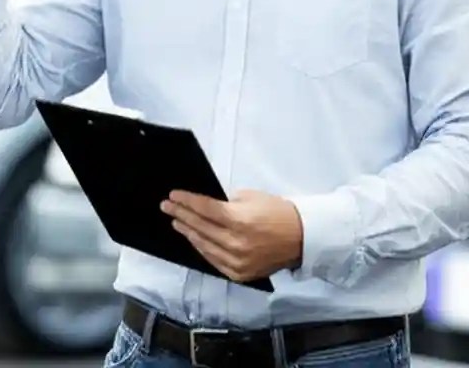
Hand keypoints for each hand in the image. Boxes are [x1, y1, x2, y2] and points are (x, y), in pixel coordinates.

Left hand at [160, 189, 303, 283]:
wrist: (302, 237)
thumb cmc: (277, 212)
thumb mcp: (251, 197)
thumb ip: (226, 203)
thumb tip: (205, 206)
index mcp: (239, 221)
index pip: (204, 209)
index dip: (186, 201)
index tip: (172, 195)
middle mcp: (235, 244)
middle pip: (200, 227)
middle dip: (181, 214)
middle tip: (167, 206)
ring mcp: (236, 262)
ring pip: (204, 245)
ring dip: (188, 232)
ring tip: (177, 222)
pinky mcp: (239, 274)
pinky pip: (213, 260)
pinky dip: (202, 249)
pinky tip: (194, 239)